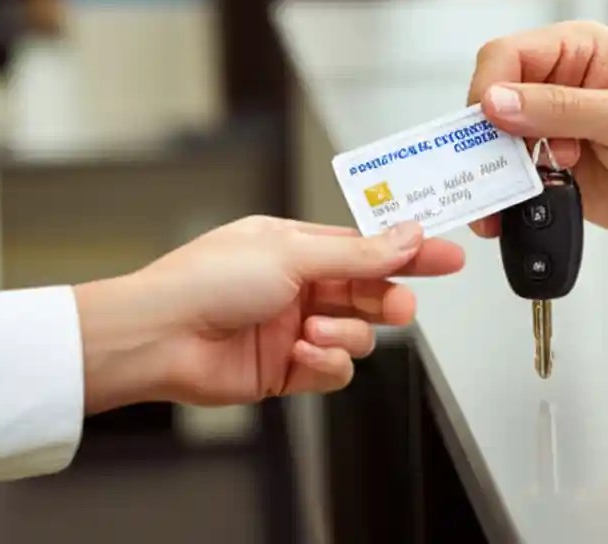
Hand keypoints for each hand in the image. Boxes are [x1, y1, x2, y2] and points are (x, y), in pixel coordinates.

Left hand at [72, 217, 463, 413]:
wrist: (160, 337)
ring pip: (357, 335)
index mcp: (299, 246)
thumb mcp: (292, 253)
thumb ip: (358, 253)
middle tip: (399, 306)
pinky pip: (334, 370)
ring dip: (344, 334)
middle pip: (370, 293)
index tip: (447, 257)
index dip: (410, 253)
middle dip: (388, 300)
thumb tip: (406, 237)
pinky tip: (303, 353)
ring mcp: (295, 328)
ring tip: (316, 331)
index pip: (369, 247)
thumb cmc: (205, 282)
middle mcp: (300, 286)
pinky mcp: (287, 370)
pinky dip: (325, 362)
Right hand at [468, 21, 607, 241]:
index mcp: (578, 51)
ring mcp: (555, 131)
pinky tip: (515, 212)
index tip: (489, 126)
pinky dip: (509, 198)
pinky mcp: (555, 170)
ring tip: (508, 201)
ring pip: (496, 145)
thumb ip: (561, 108)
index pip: (507, 56)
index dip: (488, 88)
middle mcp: (559, 86)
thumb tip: (496, 101)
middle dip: (486, 139)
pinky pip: (515, 180)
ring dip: (495, 173)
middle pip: (491, 101)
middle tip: (495, 171)